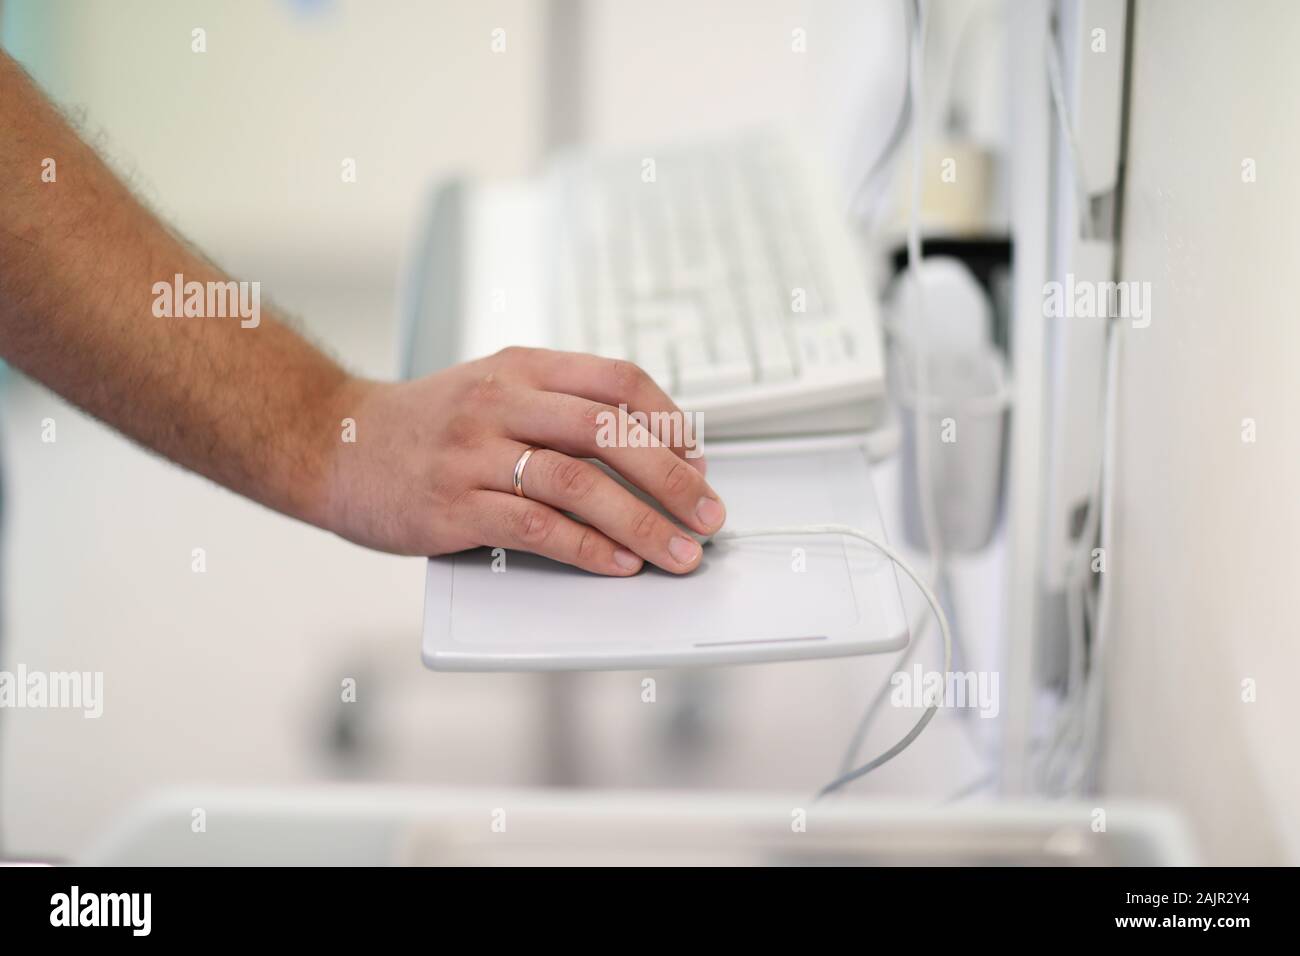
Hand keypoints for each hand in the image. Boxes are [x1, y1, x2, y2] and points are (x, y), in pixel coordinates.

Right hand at [324, 347, 724, 573]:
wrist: (331, 442)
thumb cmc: (423, 425)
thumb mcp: (493, 389)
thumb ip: (558, 407)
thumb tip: (644, 446)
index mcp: (521, 368)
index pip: (616, 380)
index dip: (670, 420)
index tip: (699, 458)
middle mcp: (501, 402)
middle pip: (609, 432)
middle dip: (673, 477)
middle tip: (708, 514)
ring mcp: (475, 453)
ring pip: (579, 483)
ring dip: (640, 522)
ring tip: (676, 552)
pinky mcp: (453, 505)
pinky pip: (536, 526)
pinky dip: (586, 549)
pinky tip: (617, 565)